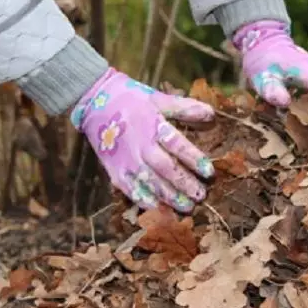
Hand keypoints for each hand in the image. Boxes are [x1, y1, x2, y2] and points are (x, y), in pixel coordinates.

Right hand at [69, 69, 214, 212]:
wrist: (95, 103)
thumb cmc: (132, 100)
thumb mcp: (159, 99)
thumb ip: (185, 108)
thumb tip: (212, 114)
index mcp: (153, 126)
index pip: (177, 145)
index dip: (194, 160)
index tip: (209, 172)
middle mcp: (140, 146)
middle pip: (166, 169)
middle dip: (185, 184)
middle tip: (201, 195)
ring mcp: (127, 161)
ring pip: (151, 183)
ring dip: (170, 197)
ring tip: (187, 207)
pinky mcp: (116, 171)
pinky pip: (131, 190)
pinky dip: (145, 201)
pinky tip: (160, 209)